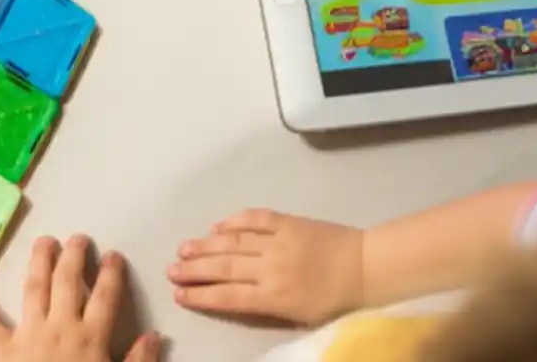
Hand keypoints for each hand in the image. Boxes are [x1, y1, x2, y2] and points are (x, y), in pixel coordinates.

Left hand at [0, 235, 160, 361]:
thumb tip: (153, 335)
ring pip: (34, 290)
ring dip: (38, 263)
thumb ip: (138, 361)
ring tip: (43, 241)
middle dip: (73, 257)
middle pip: (67, 283)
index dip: (111, 273)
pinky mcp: (3, 352)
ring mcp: (29, 337)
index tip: (114, 255)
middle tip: (77, 238)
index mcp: (91, 338)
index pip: (106, 296)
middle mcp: (60, 328)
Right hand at [168, 209, 364, 326]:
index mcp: (273, 297)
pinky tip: (217, 226)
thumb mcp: (298, 317)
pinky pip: (255, 218)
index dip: (200, 295)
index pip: (227, 296)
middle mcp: (270, 269)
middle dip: (194, 269)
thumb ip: (265, 308)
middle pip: (223, 268)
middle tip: (171, 269)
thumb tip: (233, 296)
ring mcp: (278, 242)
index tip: (179, 293)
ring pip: (233, 242)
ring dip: (206, 245)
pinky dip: (234, 221)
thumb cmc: (334, 300)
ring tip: (184, 248)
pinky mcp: (288, 222)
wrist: (366, 268)